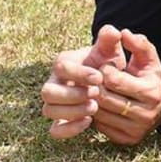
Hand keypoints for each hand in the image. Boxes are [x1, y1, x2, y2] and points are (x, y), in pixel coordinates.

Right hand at [40, 25, 125, 139]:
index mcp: (64, 63)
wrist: (108, 81)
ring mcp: (55, 103)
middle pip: (47, 92)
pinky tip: (89, 122)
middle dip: (72, 94)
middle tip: (96, 93)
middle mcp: (54, 83)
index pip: (60, 67)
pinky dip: (69, 129)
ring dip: (71, 111)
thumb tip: (113, 31)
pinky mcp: (61, 120)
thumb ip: (110, 39)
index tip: (99, 77)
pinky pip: (55, 130)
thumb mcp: (110, 50)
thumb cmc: (106, 63)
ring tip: (94, 107)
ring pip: (48, 111)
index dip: (79, 73)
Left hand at [91, 29, 160, 145]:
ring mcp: (136, 130)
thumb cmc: (152, 76)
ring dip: (92, 101)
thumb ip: (138, 43)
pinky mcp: (127, 140)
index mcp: (151, 92)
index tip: (103, 66)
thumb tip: (123, 33)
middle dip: (95, 86)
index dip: (104, 71)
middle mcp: (145, 114)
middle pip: (105, 98)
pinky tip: (98, 104)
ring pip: (101, 114)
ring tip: (93, 90)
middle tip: (92, 79)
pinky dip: (96, 115)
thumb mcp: (149, 57)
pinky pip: (102, 127)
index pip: (114, 80)